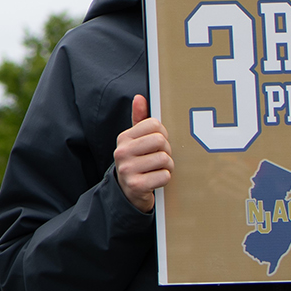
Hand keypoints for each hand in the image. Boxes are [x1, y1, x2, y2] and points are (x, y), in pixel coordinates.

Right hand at [113, 95, 172, 212]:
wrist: (127, 192)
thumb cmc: (136, 162)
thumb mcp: (135, 141)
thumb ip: (138, 119)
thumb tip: (139, 98)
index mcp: (123, 138)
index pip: (154, 125)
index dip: (162, 134)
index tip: (157, 144)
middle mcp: (122, 152)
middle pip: (161, 141)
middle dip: (166, 151)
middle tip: (160, 158)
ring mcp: (128, 169)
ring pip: (165, 159)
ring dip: (167, 166)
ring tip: (158, 169)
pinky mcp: (136, 185)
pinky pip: (165, 176)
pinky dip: (165, 178)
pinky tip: (156, 179)